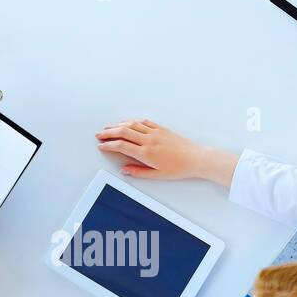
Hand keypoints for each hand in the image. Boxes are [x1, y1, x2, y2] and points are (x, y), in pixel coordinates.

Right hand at [95, 119, 237, 184]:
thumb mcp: (157, 175)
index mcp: (146, 153)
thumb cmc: (179, 168)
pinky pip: (144, 122)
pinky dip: (133, 121)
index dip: (108, 145)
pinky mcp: (161, 129)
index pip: (121, 146)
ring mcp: (155, 132)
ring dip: (118, 125)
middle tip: (100, 135)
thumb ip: (138, 172)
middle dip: (108, 132)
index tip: (101, 146)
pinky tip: (128, 123)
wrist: (196, 158)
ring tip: (109, 127)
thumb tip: (124, 170)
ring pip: (132, 124)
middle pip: (123, 132)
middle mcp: (149, 140)